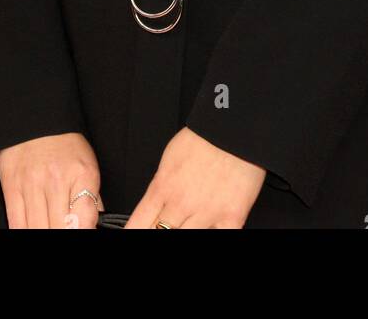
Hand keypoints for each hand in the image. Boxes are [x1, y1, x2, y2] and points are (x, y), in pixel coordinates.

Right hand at [0, 131, 102, 228]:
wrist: (37, 121)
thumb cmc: (65, 146)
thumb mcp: (88, 167)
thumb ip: (93, 200)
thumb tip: (95, 225)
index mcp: (82, 175)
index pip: (84, 220)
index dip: (83, 232)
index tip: (80, 230)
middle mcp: (57, 180)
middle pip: (59, 229)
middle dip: (63, 232)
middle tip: (64, 227)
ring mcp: (32, 185)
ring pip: (37, 229)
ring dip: (44, 232)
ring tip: (49, 226)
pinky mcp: (12, 188)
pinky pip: (17, 224)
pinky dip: (25, 230)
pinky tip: (34, 226)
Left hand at [124, 127, 265, 228]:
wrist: (234, 129)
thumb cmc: (203, 138)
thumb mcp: (169, 159)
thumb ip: (161, 186)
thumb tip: (154, 205)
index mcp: (162, 188)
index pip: (138, 225)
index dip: (133, 232)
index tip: (136, 232)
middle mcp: (181, 204)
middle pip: (161, 234)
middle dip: (160, 231)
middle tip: (167, 224)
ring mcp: (206, 213)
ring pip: (186, 239)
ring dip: (184, 232)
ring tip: (187, 223)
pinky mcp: (231, 217)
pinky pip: (219, 238)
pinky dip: (212, 234)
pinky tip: (208, 228)